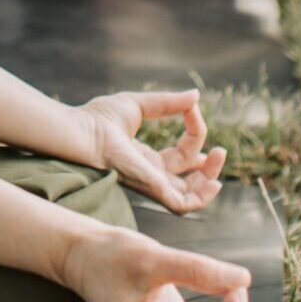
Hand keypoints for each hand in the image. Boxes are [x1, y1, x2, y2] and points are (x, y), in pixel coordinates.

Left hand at [79, 90, 224, 214]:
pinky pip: (182, 205)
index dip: (193, 133)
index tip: (192, 108)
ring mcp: (151, 184)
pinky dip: (201, 198)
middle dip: (207, 166)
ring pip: (189, 195)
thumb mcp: (139, 105)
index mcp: (144, 157)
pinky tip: (214, 182)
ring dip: (209, 180)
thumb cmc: (98, 119)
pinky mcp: (152, 190)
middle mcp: (149, 174)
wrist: (81, 132)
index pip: (179, 154)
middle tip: (219, 150)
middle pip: (187, 179)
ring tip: (218, 158)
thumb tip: (195, 96)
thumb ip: (167, 103)